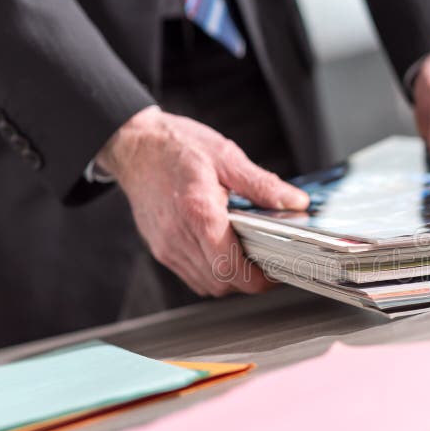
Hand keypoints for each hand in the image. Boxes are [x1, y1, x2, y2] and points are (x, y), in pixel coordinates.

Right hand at [96, 106, 309, 296]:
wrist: (134, 145)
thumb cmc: (176, 147)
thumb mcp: (226, 156)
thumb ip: (262, 184)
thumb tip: (295, 202)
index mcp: (198, 212)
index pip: (231, 267)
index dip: (258, 279)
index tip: (276, 271)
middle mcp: (179, 236)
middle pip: (222, 282)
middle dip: (249, 280)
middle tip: (269, 263)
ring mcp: (167, 247)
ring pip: (207, 285)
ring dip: (232, 279)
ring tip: (248, 257)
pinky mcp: (161, 249)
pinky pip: (192, 276)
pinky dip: (213, 273)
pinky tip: (225, 253)